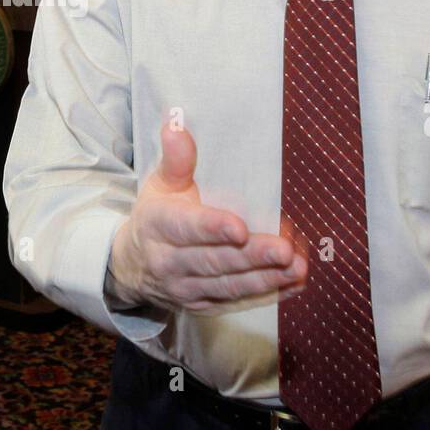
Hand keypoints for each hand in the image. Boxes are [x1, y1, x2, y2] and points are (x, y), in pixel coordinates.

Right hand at [107, 120, 307, 312]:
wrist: (131, 267)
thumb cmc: (157, 215)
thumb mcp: (160, 184)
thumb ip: (175, 159)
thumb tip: (177, 123)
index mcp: (159, 226)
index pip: (186, 229)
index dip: (212, 229)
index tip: (240, 228)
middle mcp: (169, 262)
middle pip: (214, 262)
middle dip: (252, 257)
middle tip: (285, 251)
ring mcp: (186, 288)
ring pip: (228, 286)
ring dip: (266, 279)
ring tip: (297, 268)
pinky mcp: (203, 306)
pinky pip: (236, 302)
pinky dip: (267, 294)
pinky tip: (294, 284)